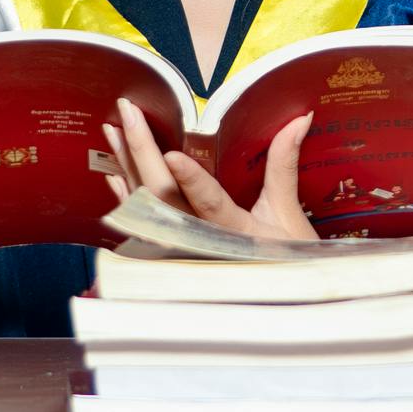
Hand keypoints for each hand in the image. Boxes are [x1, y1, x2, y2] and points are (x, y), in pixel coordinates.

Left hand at [119, 98, 322, 244]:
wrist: (273, 298)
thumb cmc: (285, 259)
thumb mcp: (288, 213)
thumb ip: (284, 164)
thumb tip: (299, 119)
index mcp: (236, 233)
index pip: (211, 204)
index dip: (191, 181)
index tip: (172, 156)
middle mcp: (201, 241)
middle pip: (164, 196)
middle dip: (142, 150)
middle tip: (127, 112)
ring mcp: (180, 247)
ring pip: (146, 204)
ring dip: (127, 165)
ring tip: (113, 130)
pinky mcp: (170, 250)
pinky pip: (141, 221)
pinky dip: (126, 195)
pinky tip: (114, 172)